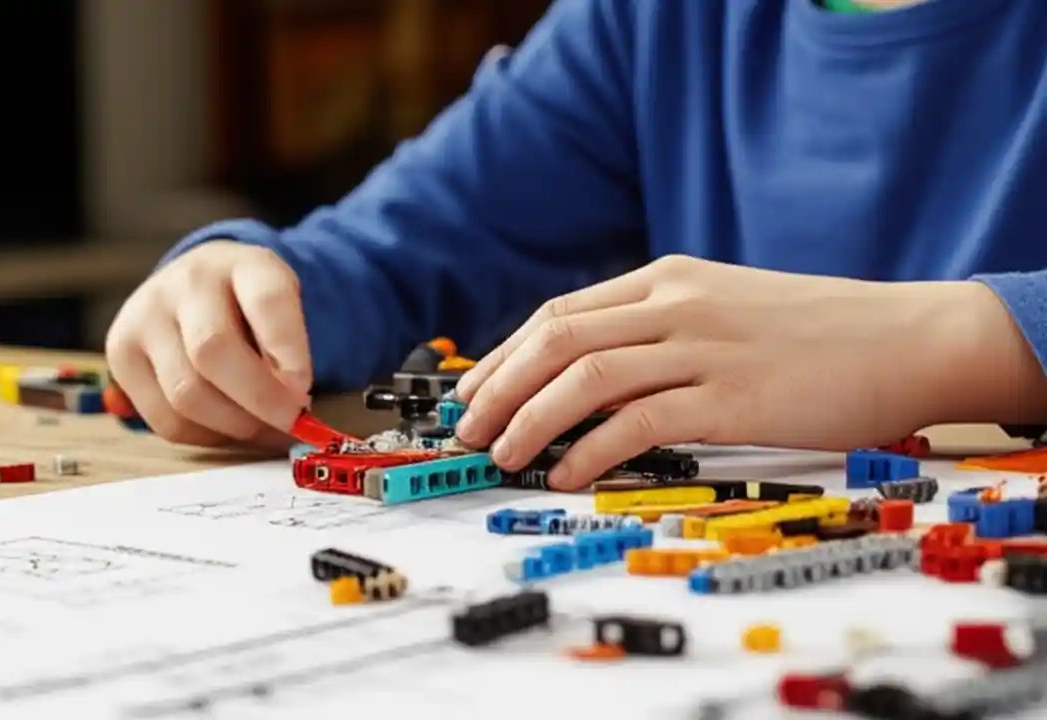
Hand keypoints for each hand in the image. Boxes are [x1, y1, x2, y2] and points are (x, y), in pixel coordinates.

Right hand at [105, 241, 311, 450]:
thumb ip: (289, 350)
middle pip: (214, 351)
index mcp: (241, 263)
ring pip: (186, 393)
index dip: (289, 349)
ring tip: (263, 428)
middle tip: (289, 422)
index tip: (304, 386)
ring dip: (234, 426)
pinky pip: (164, 418)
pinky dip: (204, 436)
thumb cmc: (248, 305)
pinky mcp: (120, 351)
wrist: (194, 284)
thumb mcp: (281, 307)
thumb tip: (294, 417)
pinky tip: (228, 428)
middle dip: (259, 400)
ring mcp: (145, 315)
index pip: (267, 301)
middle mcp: (187, 283)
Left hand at [452, 255, 1042, 489]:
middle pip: (556, 339)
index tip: (473, 392)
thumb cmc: (818, 332)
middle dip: (498, 387)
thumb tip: (588, 380)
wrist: (909, 337)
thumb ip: (658, 332)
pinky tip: (568, 475)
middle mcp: (675, 302)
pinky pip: (639, 422)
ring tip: (501, 456)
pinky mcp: (732, 396)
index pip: (559, 314)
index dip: (504, 356)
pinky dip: (591, 450)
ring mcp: (703, 346)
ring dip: (530, 419)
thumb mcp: (724, 309)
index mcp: (667, 278)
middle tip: (466, 430)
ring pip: (585, 377)